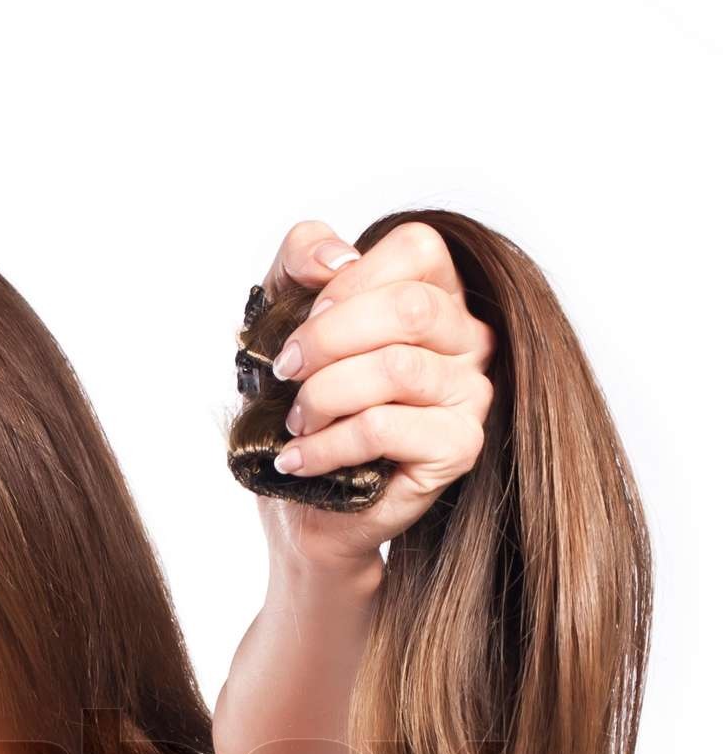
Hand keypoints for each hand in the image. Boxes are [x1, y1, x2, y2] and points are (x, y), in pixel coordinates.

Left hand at [255, 218, 495, 571]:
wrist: (303, 506)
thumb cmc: (299, 410)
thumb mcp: (281, 321)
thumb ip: (300, 260)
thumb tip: (334, 257)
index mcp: (436, 295)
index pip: (418, 247)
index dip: (349, 280)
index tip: (301, 323)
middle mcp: (468, 338)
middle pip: (409, 306)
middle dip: (326, 340)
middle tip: (284, 375)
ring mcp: (471, 393)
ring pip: (396, 368)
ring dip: (322, 397)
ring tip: (294, 424)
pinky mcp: (459, 446)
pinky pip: (386, 427)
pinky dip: (328, 443)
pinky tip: (300, 459)